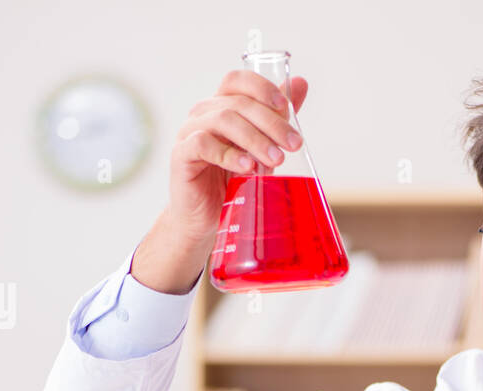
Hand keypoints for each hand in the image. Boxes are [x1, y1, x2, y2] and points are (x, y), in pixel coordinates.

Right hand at [132, 70, 309, 293]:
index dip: (261, 88)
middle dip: (271, 123)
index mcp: (221, 106)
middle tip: (293, 144)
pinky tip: (247, 167)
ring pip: (223, 121)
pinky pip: (203, 144)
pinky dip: (229, 155)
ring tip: (276, 160)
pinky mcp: (181, 155)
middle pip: (238, 103)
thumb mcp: (261, 148)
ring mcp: (189, 132)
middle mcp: (203, 113)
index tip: (286, 107)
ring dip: (255, 139)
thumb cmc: (232, 181)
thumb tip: (300, 83)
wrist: (207, 218)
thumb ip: (276, 118)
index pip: (237, 81)